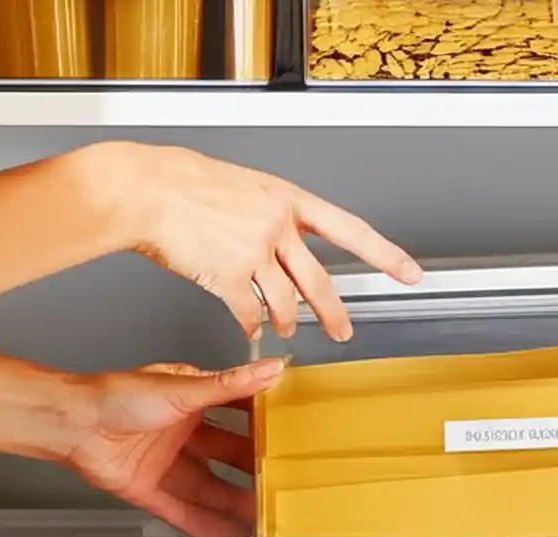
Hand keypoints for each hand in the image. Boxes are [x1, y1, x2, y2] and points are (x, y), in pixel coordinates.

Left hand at [64, 358, 284, 536]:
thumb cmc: (116, 395)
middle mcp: (180, 431)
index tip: (292, 430)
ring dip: (233, 501)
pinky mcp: (148, 487)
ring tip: (261, 513)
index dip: (264, 422)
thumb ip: (230, 385)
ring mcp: (165, 461)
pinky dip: (205, 522)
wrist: (72, 423)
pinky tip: (226, 531)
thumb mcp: (182, 388)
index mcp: (192, 400)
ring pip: (208, 486)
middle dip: (253, 468)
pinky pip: (182, 509)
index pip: (239, 411)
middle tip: (282, 479)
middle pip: (227, 455)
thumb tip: (269, 369)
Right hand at [81, 141, 421, 341]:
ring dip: (289, 320)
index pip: (350, 230)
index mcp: (288, 199)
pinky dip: (251, 323)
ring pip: (286, 301)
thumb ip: (271, 216)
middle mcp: (277, 226)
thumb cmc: (187, 184)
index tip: (410, 271)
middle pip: (319, 280)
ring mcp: (254, 251)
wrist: (147, 188)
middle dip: (334, 312)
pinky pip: (250, 311)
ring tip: (289, 328)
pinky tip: (252, 327)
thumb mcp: (246, 189)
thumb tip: (285, 245)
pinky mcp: (228, 276)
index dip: (384, 254)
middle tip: (344, 331)